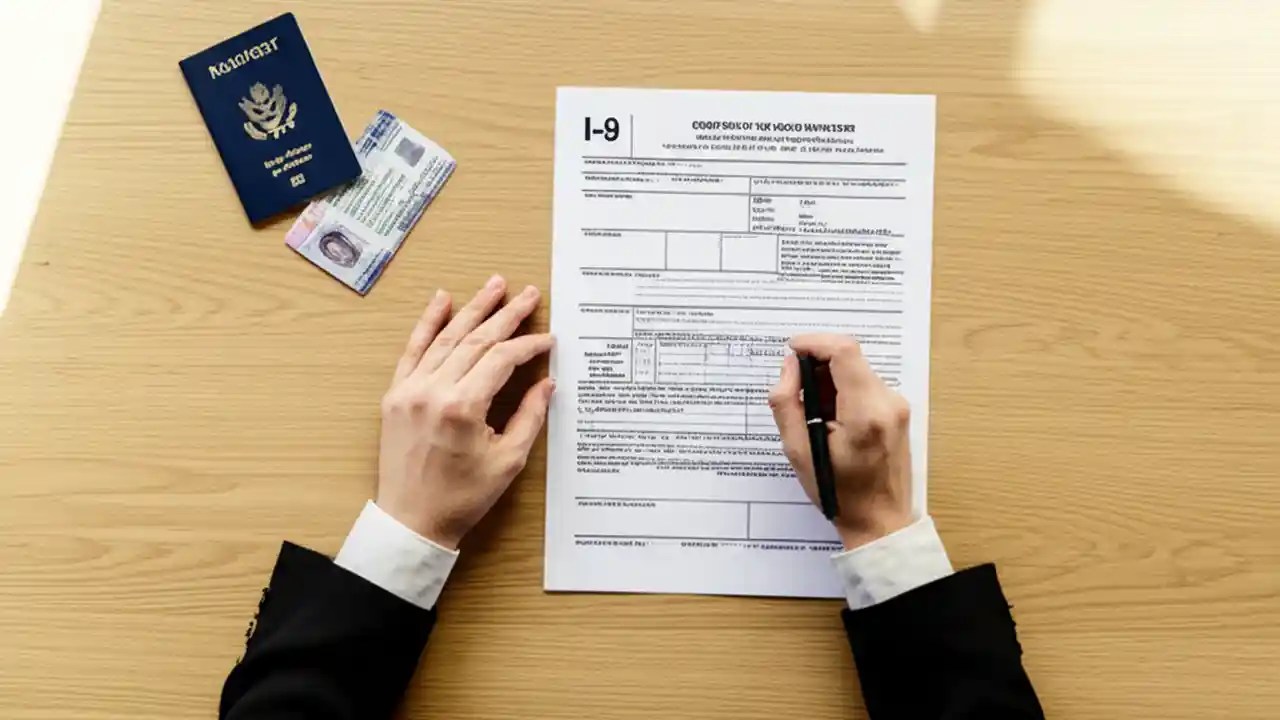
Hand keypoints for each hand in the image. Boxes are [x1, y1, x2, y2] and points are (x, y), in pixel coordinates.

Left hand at [376, 276, 554, 548]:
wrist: (412, 522)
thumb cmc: (462, 498)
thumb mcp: (508, 461)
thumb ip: (529, 416)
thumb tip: (547, 383)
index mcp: (463, 408)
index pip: (502, 360)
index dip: (528, 345)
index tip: (548, 340)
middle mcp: (433, 391)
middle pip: (476, 340)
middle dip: (506, 315)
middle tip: (528, 294)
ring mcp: (410, 391)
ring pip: (446, 338)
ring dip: (472, 309)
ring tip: (494, 285)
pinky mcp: (395, 396)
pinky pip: (413, 351)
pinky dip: (427, 324)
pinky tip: (442, 300)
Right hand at [768, 333, 912, 549]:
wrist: (879, 520)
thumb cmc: (838, 492)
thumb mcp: (799, 450)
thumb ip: (787, 402)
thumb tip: (789, 366)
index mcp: (865, 413)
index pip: (843, 351)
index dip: (813, 342)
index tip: (792, 350)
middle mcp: (887, 403)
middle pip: (849, 357)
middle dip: (817, 363)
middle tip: (796, 390)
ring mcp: (897, 405)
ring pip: (856, 369)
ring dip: (829, 378)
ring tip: (814, 412)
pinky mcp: (898, 410)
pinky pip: (865, 384)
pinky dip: (843, 389)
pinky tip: (831, 418)